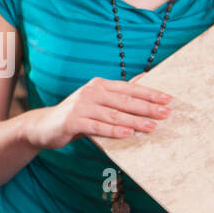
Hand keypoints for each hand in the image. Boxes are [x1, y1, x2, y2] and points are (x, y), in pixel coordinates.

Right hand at [22, 76, 172, 149]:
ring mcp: (81, 106)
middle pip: (124, 100)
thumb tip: (144, 79)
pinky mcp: (72, 121)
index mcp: (99, 85)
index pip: (129, 88)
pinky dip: (113, 130)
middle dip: (147, 107)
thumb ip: (118, 93)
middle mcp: (91, 92)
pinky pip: (97, 127)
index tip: (168, 99)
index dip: (150, 93)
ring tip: (152, 127)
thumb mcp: (97, 100)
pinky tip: (128, 134)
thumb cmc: (77, 115)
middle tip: (166, 113)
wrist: (44, 126)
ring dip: (135, 121)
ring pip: (113, 114)